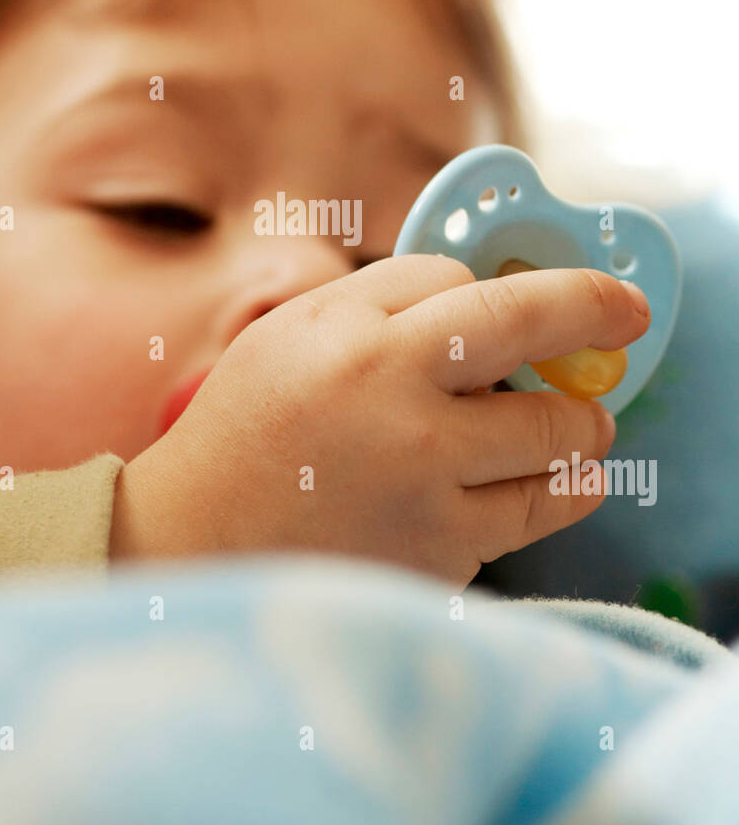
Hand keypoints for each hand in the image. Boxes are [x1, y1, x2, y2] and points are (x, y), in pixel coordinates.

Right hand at [110, 255, 649, 586]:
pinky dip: (569, 486)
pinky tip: (569, 479)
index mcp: (347, 330)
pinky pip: (542, 506)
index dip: (499, 287)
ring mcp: (422, 472)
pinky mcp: (441, 546)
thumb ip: (377, 304)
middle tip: (624, 317)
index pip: (459, 279)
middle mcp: (390, 390)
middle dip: (594, 309)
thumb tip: (481, 290)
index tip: (546, 296)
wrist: (199, 545)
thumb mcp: (288, 336)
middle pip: (527, 324)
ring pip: (554, 427)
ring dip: (580, 419)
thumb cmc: (246, 433)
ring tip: (578, 425)